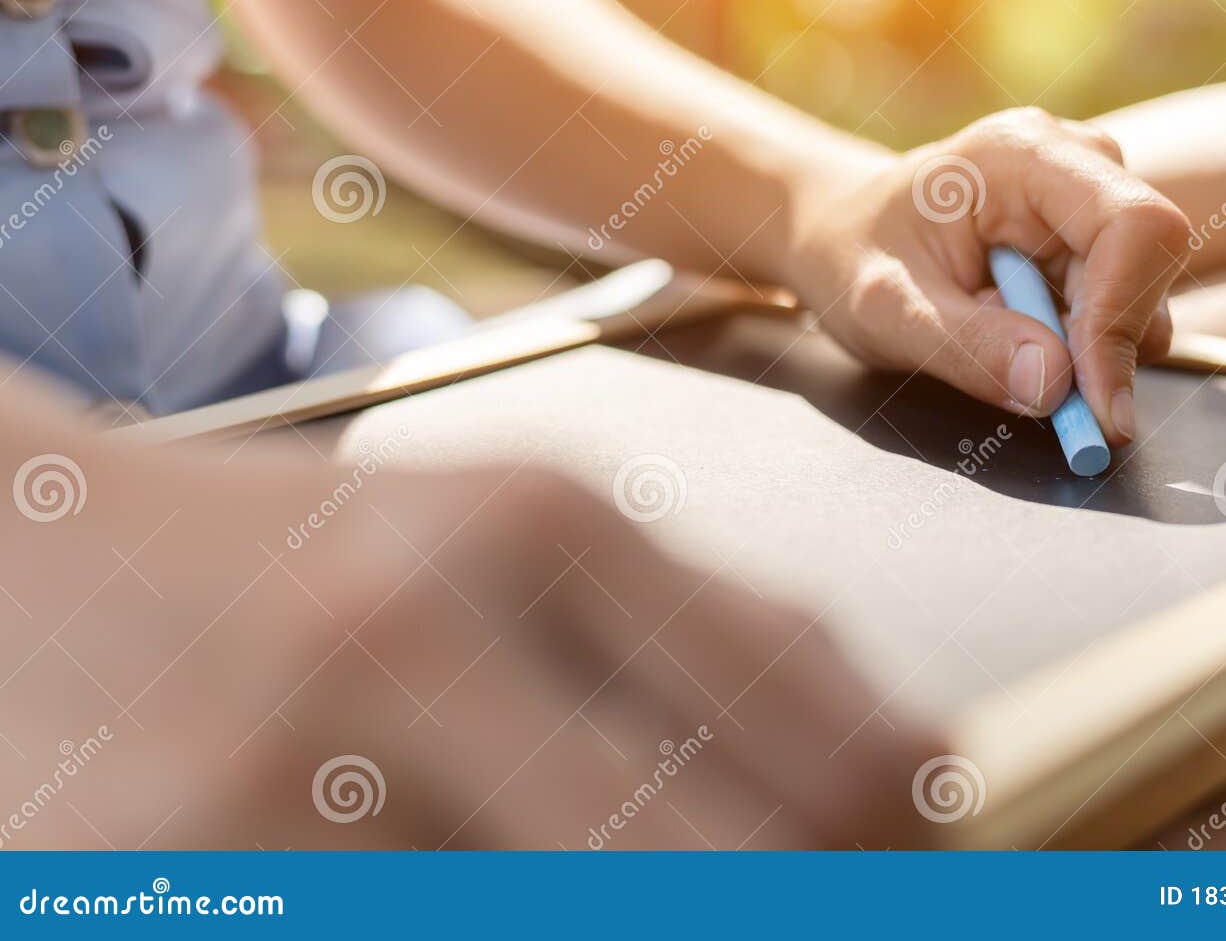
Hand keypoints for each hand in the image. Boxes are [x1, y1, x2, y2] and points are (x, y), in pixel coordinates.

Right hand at [0, 441, 941, 848]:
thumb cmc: (303, 560)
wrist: (24, 559)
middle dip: (826, 887)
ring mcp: (307, 766)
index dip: (910, 830)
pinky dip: (484, 904)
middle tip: (839, 885)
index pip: (824, 722)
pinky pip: (440, 927)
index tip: (934, 854)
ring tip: (559, 840)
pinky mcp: (202, 873)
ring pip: (604, 896)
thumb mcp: (512, 543)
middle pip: (756, 850)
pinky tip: (465, 869)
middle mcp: (434, 628)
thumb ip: (715, 636)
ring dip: (677, 894)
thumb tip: (917, 757)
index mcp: (540, 526)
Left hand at [786, 108, 1190, 445]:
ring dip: (1093, 348)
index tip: (1092, 401)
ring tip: (1004, 345)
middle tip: (1052, 405)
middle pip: (1152, 260)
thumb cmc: (854, 256)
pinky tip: (1024, 338)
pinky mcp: (1096, 235)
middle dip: (1110, 344)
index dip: (1124, 315)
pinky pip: (1126, 305)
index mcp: (1023, 154)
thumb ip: (967, 347)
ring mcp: (1091, 195)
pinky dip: (1087, 346)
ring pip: (1146, 292)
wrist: (845, 232)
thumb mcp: (885, 310)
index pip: (1131, 224)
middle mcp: (1074, 160)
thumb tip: (1054, 385)